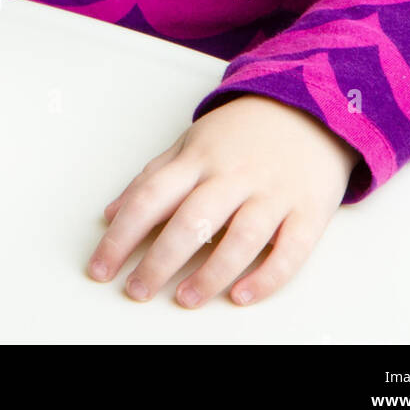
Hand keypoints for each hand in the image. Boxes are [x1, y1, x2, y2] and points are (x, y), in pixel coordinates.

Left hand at [86, 94, 359, 306]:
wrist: (308, 109)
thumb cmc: (241, 133)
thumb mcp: (190, 144)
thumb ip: (152, 178)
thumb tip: (112, 213)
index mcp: (197, 159)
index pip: (150, 198)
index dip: (121, 236)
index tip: (100, 267)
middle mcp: (232, 176)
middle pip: (190, 221)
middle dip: (159, 261)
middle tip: (136, 291)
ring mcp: (272, 194)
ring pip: (240, 239)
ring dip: (210, 274)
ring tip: (184, 299)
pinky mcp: (309, 212)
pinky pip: (289, 251)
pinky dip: (266, 277)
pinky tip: (241, 296)